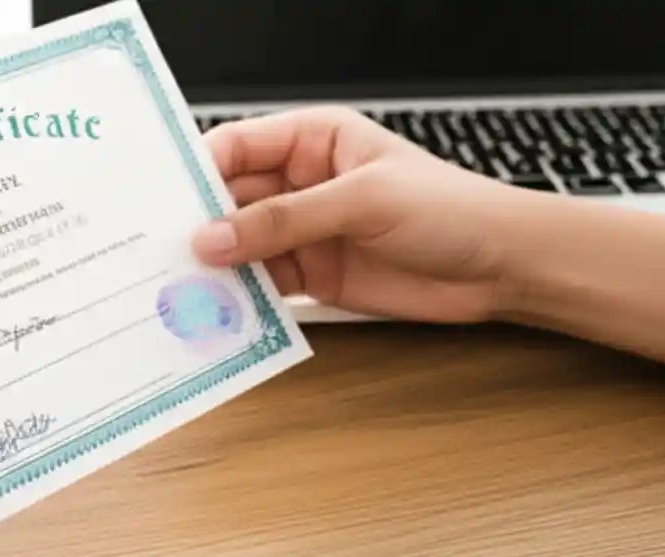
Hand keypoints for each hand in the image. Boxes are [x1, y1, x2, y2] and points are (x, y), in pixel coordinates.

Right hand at [191, 106, 530, 322]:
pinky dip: (242, 298)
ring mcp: (305, 231)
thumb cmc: (451, 209)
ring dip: (216, 267)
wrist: (501, 267)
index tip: (164, 201)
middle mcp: (301, 183)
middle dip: (199, 225)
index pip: (237, 146)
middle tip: (163, 252)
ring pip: (242, 246)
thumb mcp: (363, 201)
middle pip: (230, 200)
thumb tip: (216, 237)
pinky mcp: (314, 275)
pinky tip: (221, 309)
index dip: (198, 170)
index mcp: (312, 140)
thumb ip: (285, 220)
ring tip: (181, 287)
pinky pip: (264, 284)